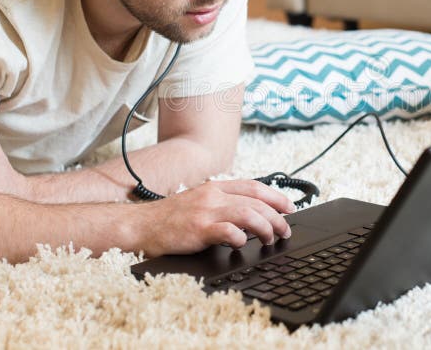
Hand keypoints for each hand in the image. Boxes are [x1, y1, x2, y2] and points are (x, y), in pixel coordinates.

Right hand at [138, 179, 295, 256]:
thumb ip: (222, 204)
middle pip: (256, 201)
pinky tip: (243, 244)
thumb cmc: (170, 219)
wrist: (141, 225)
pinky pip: (227, 231)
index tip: (289, 207)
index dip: (276, 196)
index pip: (254, 187)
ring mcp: (206, 211)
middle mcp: (213, 196)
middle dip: (277, 216)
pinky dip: (240, 238)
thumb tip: (252, 214)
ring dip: (265, 227)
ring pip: (248, 214)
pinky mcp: (198, 229)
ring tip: (271, 239)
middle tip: (286, 230)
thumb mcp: (199, 202)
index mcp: (215, 187)